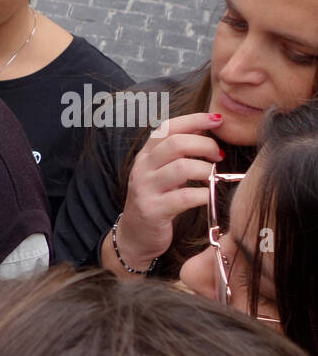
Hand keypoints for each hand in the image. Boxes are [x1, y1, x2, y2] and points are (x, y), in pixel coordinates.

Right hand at [115, 112, 224, 270]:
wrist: (135, 236)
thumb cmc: (157, 201)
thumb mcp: (162, 172)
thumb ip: (178, 152)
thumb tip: (206, 128)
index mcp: (145, 156)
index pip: (167, 127)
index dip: (194, 119)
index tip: (218, 120)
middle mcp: (142, 169)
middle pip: (176, 143)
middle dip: (205, 145)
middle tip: (219, 156)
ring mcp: (145, 190)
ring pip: (182, 167)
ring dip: (206, 170)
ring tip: (212, 178)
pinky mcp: (153, 211)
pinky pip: (185, 197)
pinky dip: (204, 194)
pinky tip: (208, 195)